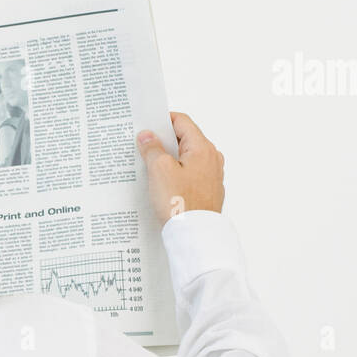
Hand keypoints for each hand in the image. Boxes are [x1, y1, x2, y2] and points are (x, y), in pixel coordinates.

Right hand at [136, 111, 224, 225]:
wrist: (195, 235)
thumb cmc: (181, 204)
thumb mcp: (159, 170)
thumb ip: (152, 148)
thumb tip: (147, 136)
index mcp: (203, 148)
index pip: (182, 122)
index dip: (163, 121)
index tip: (147, 126)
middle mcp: (212, 159)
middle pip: (185, 140)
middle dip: (163, 142)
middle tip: (144, 146)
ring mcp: (211, 176)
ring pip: (186, 158)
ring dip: (169, 159)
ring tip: (150, 167)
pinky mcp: (207, 191)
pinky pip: (189, 174)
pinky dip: (175, 174)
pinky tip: (162, 184)